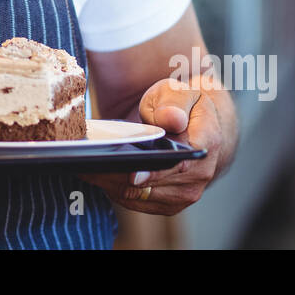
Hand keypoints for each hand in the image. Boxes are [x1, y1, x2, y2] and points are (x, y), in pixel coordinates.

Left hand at [77, 77, 224, 214]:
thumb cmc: (184, 106)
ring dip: (112, 184)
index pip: (180, 164)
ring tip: (86, 168)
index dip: (154, 172)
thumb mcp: (180, 91)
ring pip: (140, 196)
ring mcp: (185, 193)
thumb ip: (174, 103)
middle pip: (153, 185)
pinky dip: (114, 189)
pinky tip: (96, 174)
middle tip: (89, 165)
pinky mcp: (168, 203)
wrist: (198, 127)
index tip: (131, 173)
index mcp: (207, 143)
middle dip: (119, 176)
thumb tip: (172, 120)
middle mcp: (200, 174)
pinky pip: (136, 202)